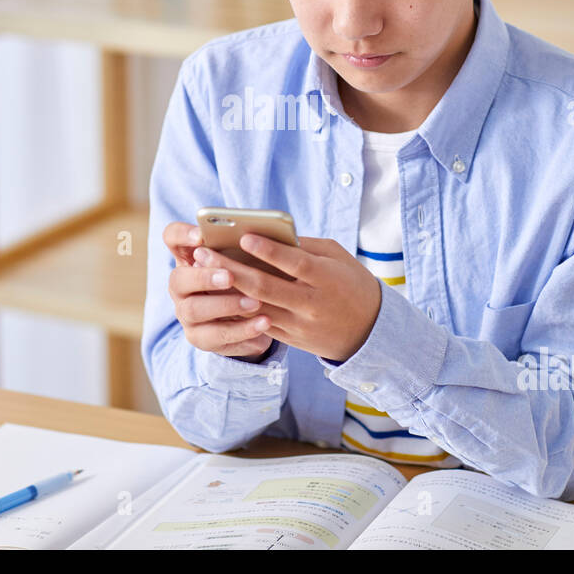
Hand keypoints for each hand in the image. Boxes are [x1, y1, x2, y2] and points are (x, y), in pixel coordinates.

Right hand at [162, 221, 271, 359]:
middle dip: (205, 277)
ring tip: (256, 303)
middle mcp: (180, 286)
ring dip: (227, 306)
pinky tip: (265, 323)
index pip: (172, 237)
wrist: (249, 316)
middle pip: (178, 279)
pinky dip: (244, 330)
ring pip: (195, 310)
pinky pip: (218, 337)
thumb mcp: (245, 261)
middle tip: (230, 276)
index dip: (183, 235)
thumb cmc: (247, 278)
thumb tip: (260, 237)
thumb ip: (243, 249)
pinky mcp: (200, 338)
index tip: (202, 235)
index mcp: (188, 257)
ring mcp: (186, 314)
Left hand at [191, 234, 381, 361]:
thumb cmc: (351, 283)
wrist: (369, 332)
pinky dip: (238, 308)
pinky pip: (260, 323)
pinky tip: (218, 292)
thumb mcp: (338, 258)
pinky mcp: (292, 339)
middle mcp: (311, 304)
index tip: (244, 236)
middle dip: (232, 269)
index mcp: (327, 279)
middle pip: (266, 286)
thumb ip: (306, 247)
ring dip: (227, 289)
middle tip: (204, 253)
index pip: (295, 263)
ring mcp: (300, 325)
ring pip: (256, 307)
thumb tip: (270, 234)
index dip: (269, 251)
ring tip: (204, 270)